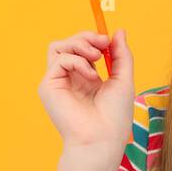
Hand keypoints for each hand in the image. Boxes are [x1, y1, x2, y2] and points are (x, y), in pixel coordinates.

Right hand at [38, 28, 133, 159]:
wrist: (102, 138)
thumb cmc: (115, 116)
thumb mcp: (123, 79)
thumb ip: (122, 55)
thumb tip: (119, 31)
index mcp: (86, 78)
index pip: (82, 48)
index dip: (93, 39)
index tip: (108, 40)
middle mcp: (69, 79)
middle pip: (67, 43)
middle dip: (86, 37)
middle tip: (102, 43)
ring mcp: (58, 82)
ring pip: (58, 47)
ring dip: (79, 44)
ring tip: (96, 57)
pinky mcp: (48, 86)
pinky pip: (59, 59)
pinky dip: (77, 61)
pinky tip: (91, 76)